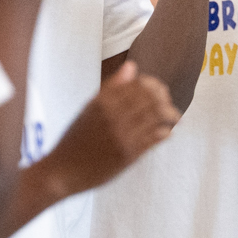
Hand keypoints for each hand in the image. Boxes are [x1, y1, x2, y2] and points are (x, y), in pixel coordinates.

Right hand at [47, 60, 178, 193]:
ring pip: (156, 117)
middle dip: (164, 99)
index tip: (159, 89)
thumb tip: (132, 66)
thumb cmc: (75, 139)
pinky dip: (165, 132)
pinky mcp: (128, 154)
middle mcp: (112, 115)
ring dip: (170, 115)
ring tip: (175, 117)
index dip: (153, 85)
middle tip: (170, 103)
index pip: (138, 84)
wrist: (62, 171)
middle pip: (150, 99)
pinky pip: (154, 138)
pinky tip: (167, 132)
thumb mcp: (89, 108)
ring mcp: (121, 135)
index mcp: (102, 101)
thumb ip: (112, 87)